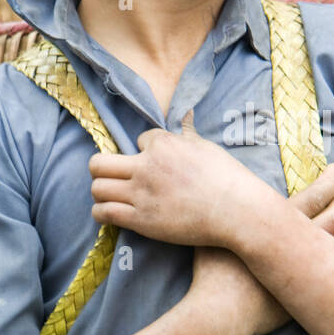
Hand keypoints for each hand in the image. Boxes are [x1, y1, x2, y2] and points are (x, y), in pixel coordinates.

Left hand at [89, 110, 272, 246]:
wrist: (236, 211)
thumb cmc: (227, 178)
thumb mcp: (205, 146)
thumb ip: (187, 133)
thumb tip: (186, 114)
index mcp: (163, 144)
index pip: (138, 140)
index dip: (145, 150)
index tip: (154, 162)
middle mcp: (146, 166)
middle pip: (99, 163)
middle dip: (101, 167)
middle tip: (110, 175)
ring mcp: (141, 194)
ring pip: (97, 188)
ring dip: (100, 190)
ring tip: (110, 195)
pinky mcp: (141, 220)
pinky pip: (105, 212)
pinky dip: (101, 212)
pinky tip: (108, 212)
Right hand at [191, 164, 333, 334]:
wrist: (219, 314)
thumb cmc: (212, 272)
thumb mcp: (210, 229)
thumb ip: (221, 204)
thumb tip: (211, 173)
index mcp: (277, 223)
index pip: (318, 193)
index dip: (333, 179)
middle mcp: (298, 243)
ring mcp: (307, 269)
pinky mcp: (310, 291)